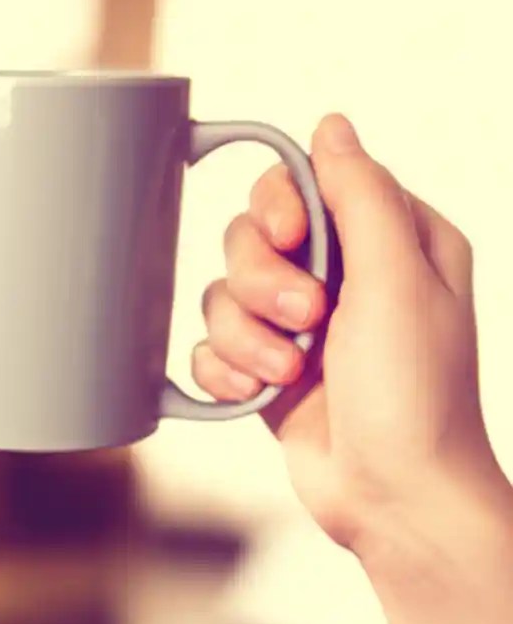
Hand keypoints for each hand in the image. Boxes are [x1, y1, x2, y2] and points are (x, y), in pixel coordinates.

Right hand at [191, 114, 509, 552]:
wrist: (392, 498)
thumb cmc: (413, 395)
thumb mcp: (398, 282)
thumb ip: (360, 197)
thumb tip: (330, 125)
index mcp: (390, 241)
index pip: (305, 182)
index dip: (282, 207)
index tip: (295, 241)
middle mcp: (341, 276)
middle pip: (251, 237)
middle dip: (262, 283)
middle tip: (305, 321)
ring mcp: (299, 324)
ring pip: (222, 292)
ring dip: (246, 337)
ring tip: (287, 372)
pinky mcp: (264, 366)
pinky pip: (209, 344)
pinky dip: (225, 370)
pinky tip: (255, 395)